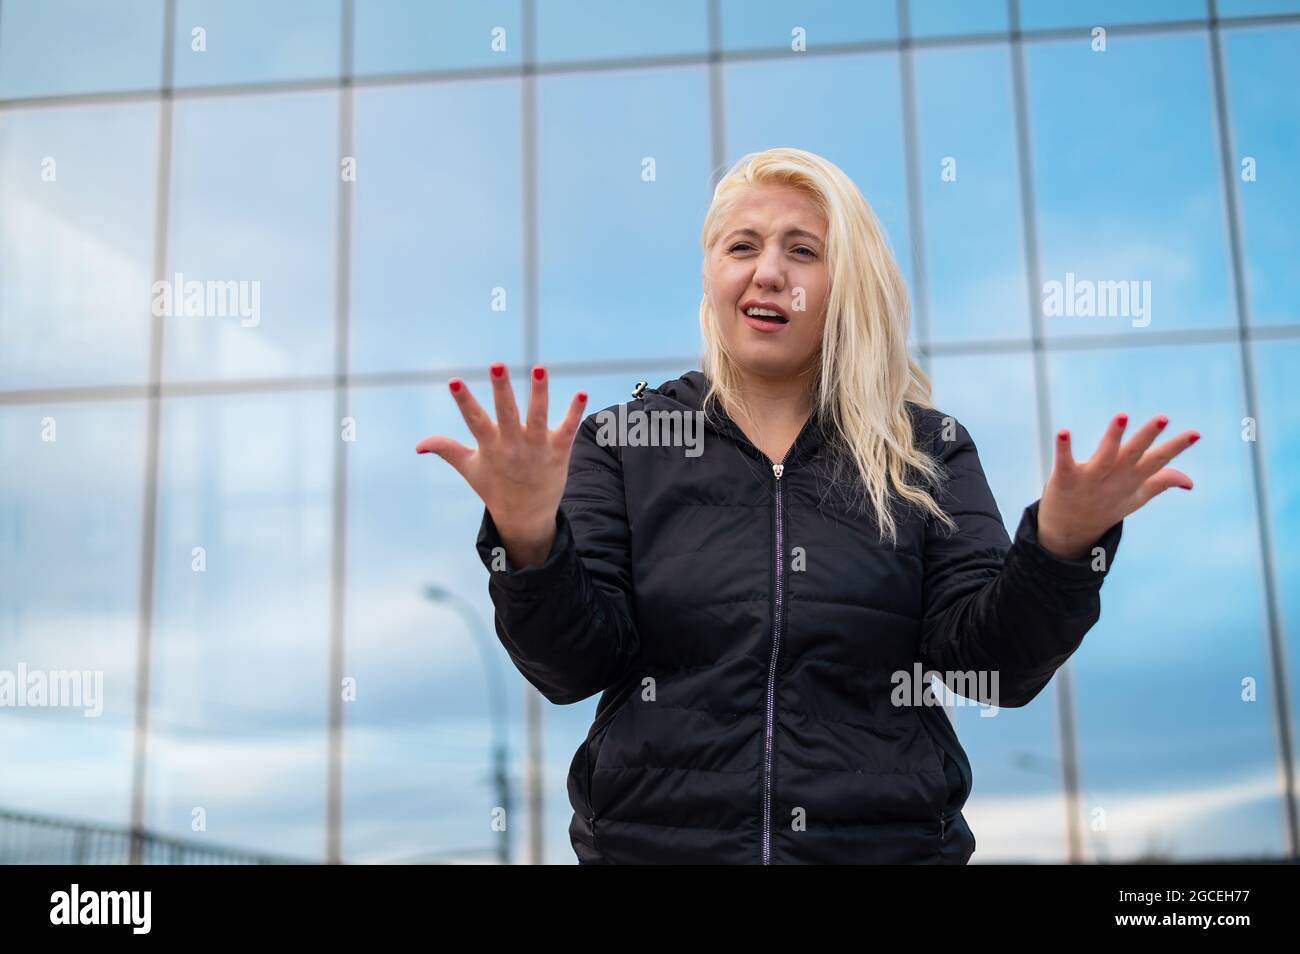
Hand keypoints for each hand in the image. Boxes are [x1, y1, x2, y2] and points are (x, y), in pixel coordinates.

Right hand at [416, 363, 588, 564]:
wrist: (526, 516)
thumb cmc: (494, 487)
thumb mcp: (470, 468)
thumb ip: (446, 450)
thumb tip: (418, 445)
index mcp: (490, 446)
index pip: (474, 420)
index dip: (463, 401)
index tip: (454, 381)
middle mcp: (513, 445)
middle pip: (506, 413)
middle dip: (501, 389)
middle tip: (497, 365)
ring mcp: (537, 448)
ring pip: (538, 416)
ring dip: (540, 393)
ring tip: (540, 368)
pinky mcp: (558, 451)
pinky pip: (568, 429)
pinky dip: (575, 412)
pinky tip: (582, 394)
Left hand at [1037, 413, 1199, 560]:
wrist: (1069, 531)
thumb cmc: (1105, 508)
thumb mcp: (1135, 497)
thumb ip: (1160, 483)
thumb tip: (1190, 481)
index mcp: (1131, 479)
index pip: (1157, 461)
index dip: (1176, 448)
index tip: (1196, 434)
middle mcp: (1113, 478)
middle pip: (1133, 454)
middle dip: (1147, 436)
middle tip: (1163, 418)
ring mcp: (1089, 479)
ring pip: (1104, 456)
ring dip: (1113, 436)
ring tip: (1122, 415)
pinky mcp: (1065, 479)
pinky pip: (1064, 462)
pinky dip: (1063, 449)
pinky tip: (1063, 432)